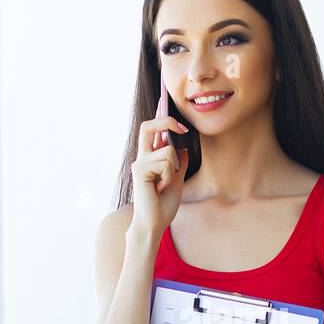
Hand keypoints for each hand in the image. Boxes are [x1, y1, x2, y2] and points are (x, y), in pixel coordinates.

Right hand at [130, 67, 190, 235]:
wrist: (154, 223)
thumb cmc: (163, 205)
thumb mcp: (176, 179)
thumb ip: (178, 163)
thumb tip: (180, 147)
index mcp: (149, 158)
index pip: (152, 130)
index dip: (159, 115)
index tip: (165, 100)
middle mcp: (141, 157)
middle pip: (149, 126)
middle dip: (166, 121)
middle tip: (183, 129)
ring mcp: (139, 163)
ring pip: (167, 150)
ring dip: (174, 169)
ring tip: (165, 185)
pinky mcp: (140, 170)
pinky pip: (166, 162)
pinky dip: (170, 176)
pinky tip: (160, 188)